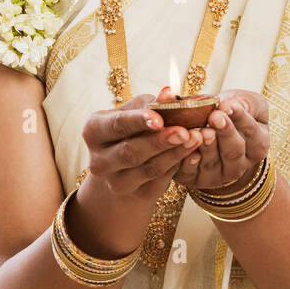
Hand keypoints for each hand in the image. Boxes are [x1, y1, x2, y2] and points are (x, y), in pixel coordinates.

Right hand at [81, 92, 199, 205]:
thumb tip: (169, 93)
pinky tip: (193, 153)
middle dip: (159, 141)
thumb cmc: (132, 127)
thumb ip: (152, 102)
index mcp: (94, 131)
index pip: (116, 125)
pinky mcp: (137, 195)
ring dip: (175, 153)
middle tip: (184, 131)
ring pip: (148, 169)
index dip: (137, 121)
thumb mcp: (136, 110)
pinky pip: (161, 180)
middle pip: (131, 152)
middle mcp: (99, 161)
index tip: (158, 119)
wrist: (125, 165)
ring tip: (196, 138)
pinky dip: (178, 165)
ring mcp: (116, 182)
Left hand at [172, 89, 270, 191]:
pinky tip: (186, 149)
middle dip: (224, 133)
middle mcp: (240, 165)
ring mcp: (218, 176)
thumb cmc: (232, 112)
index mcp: (257, 145)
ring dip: (205, 147)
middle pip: (234, 151)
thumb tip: (232, 106)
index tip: (228, 105)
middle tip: (215, 117)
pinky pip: (191, 173)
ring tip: (200, 131)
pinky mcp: (195, 179)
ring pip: (212, 163)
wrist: (211, 126)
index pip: (252, 133)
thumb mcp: (247, 102)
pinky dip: (187, 161)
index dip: (240, 118)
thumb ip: (246, 103)